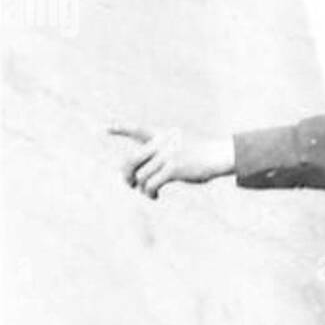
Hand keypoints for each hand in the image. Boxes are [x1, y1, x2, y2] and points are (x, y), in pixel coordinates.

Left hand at [109, 124, 234, 198]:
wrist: (220, 154)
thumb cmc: (200, 154)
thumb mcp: (181, 146)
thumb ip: (160, 155)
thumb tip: (137, 180)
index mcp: (164, 133)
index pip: (138, 130)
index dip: (120, 129)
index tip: (104, 128)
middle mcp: (163, 141)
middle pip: (131, 159)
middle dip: (125, 174)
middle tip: (129, 183)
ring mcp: (168, 154)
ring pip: (141, 176)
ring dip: (142, 189)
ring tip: (150, 193)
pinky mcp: (173, 168)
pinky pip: (150, 185)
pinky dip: (150, 193)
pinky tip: (155, 197)